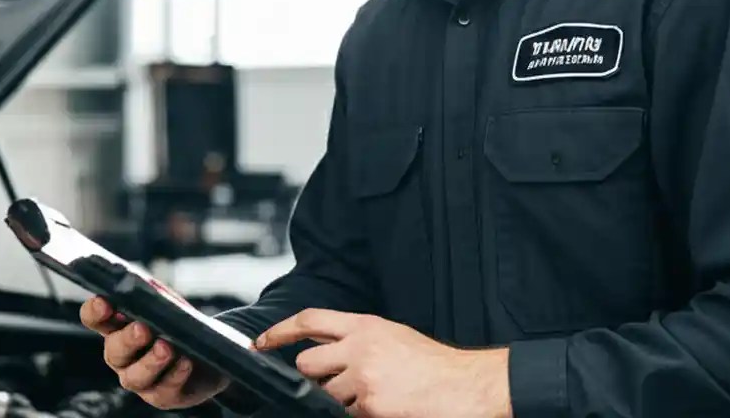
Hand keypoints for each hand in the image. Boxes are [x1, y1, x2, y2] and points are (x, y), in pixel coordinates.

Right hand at [79, 295, 230, 408]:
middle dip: (127, 339)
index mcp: (117, 328)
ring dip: (150, 361)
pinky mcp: (162, 396)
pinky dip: (175, 375)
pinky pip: (164, 390)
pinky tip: (185, 362)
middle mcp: (122, 358)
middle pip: (114, 352)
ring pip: (135, 377)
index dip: (95, 312)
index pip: (95, 320)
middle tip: (142, 328)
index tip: (103, 303)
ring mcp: (140, 380)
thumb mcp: (168, 304)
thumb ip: (154, 294)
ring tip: (166, 347)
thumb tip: (143, 286)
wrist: (211, 352)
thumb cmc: (180, 324)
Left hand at [256, 309, 510, 417]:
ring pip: (324, 394)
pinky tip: (382, 408)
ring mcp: (364, 379)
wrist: (468, 387)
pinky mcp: (371, 406)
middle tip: (338, 384)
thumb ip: (359, 340)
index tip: (261, 342)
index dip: (279, 330)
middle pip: (306, 363)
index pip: (310, 320)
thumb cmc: (436, 366)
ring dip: (340, 401)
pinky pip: (345, 414)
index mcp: (366, 326)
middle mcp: (361, 348)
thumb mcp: (394, 337)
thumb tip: (327, 351)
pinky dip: (359, 414)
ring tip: (374, 397)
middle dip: (315, 377)